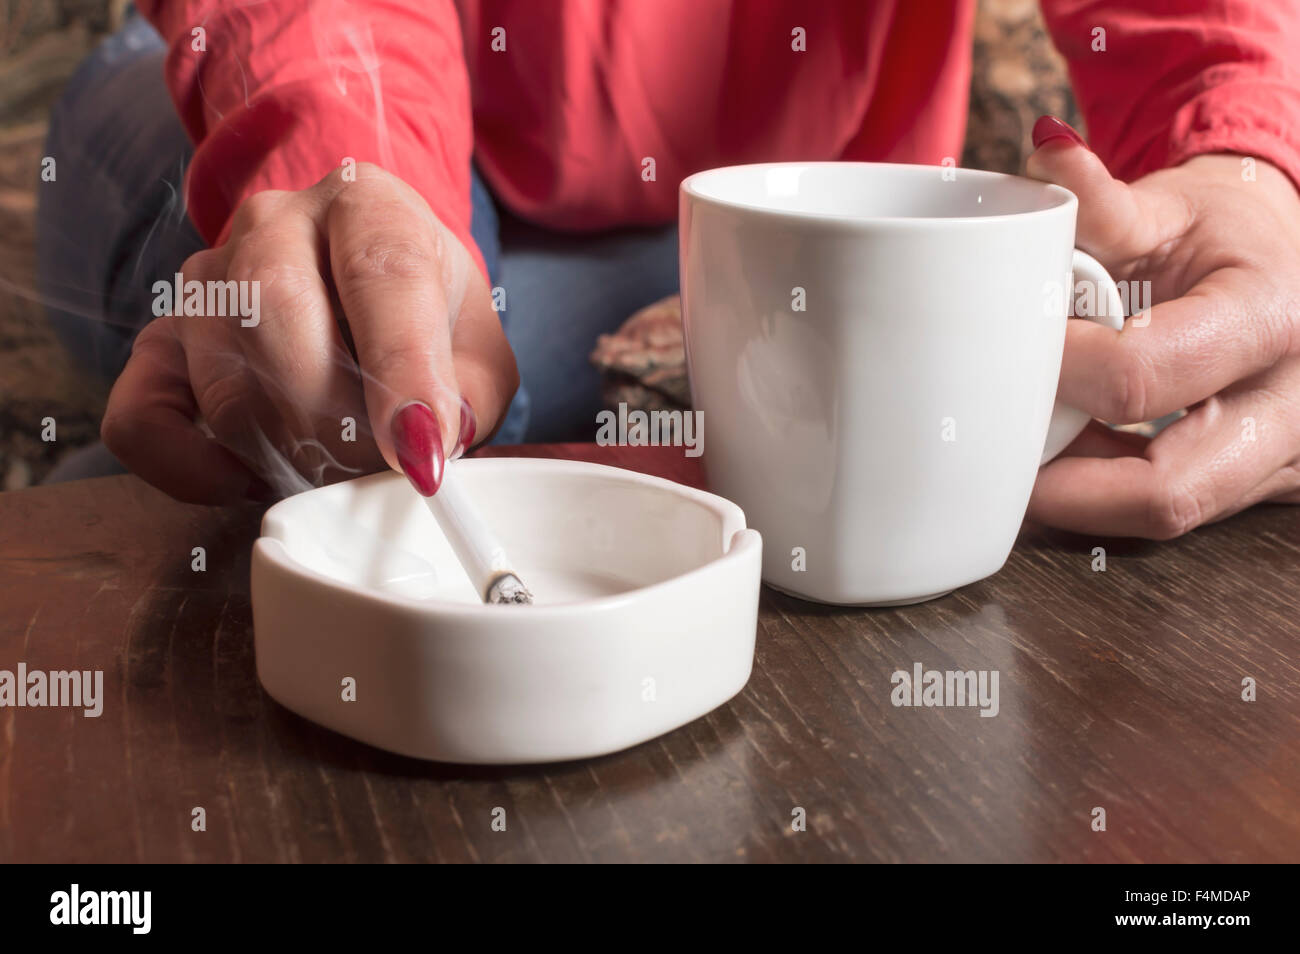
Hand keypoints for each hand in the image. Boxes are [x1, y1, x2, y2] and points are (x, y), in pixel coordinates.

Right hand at [102, 163, 516, 503]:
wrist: (368, 290)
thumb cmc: (430, 322)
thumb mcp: (478, 351)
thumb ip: (467, 395)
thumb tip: (426, 446)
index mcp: (367, 204)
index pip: (382, 273)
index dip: (402, 371)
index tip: (421, 450)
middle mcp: (275, 223)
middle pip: (278, 311)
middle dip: (335, 417)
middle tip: (376, 469)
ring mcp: (207, 279)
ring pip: (222, 378)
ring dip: (283, 450)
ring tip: (336, 469)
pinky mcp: (161, 342)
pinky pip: (141, 414)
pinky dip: (189, 467)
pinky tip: (247, 479)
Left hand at [1025, 120, 1299, 537]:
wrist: (1284, 260)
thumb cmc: (1221, 230)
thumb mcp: (1172, 202)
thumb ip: (1104, 199)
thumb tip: (1045, 152)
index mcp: (1271, 315)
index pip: (1141, 377)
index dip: (1058, 374)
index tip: (1010, 353)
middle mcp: (1294, 403)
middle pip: (1166, 490)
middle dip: (1066, 481)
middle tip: (999, 447)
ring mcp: (1282, 456)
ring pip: (1166, 513)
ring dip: (1082, 492)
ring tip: (1029, 444)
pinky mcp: (1255, 481)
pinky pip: (1172, 508)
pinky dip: (1107, 490)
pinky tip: (1066, 454)